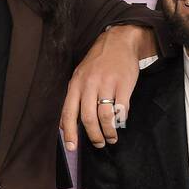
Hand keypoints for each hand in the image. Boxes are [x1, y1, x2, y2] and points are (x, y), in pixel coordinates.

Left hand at [59, 25, 148, 150]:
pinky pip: (121, 109)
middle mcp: (89, 84)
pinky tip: (120, 124)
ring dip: (108, 132)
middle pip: (88, 118)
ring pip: (105, 116)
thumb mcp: (80, 76)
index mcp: (76, 84)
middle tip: (98, 143)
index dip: (69, 132)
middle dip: (93, 136)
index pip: (69, 113)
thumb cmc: (98, 63)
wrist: (118, 42)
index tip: (72, 147)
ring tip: (111, 138)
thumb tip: (65, 125)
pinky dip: (120, 120)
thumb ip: (74, 99)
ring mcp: (107, 84)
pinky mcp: (123, 84)